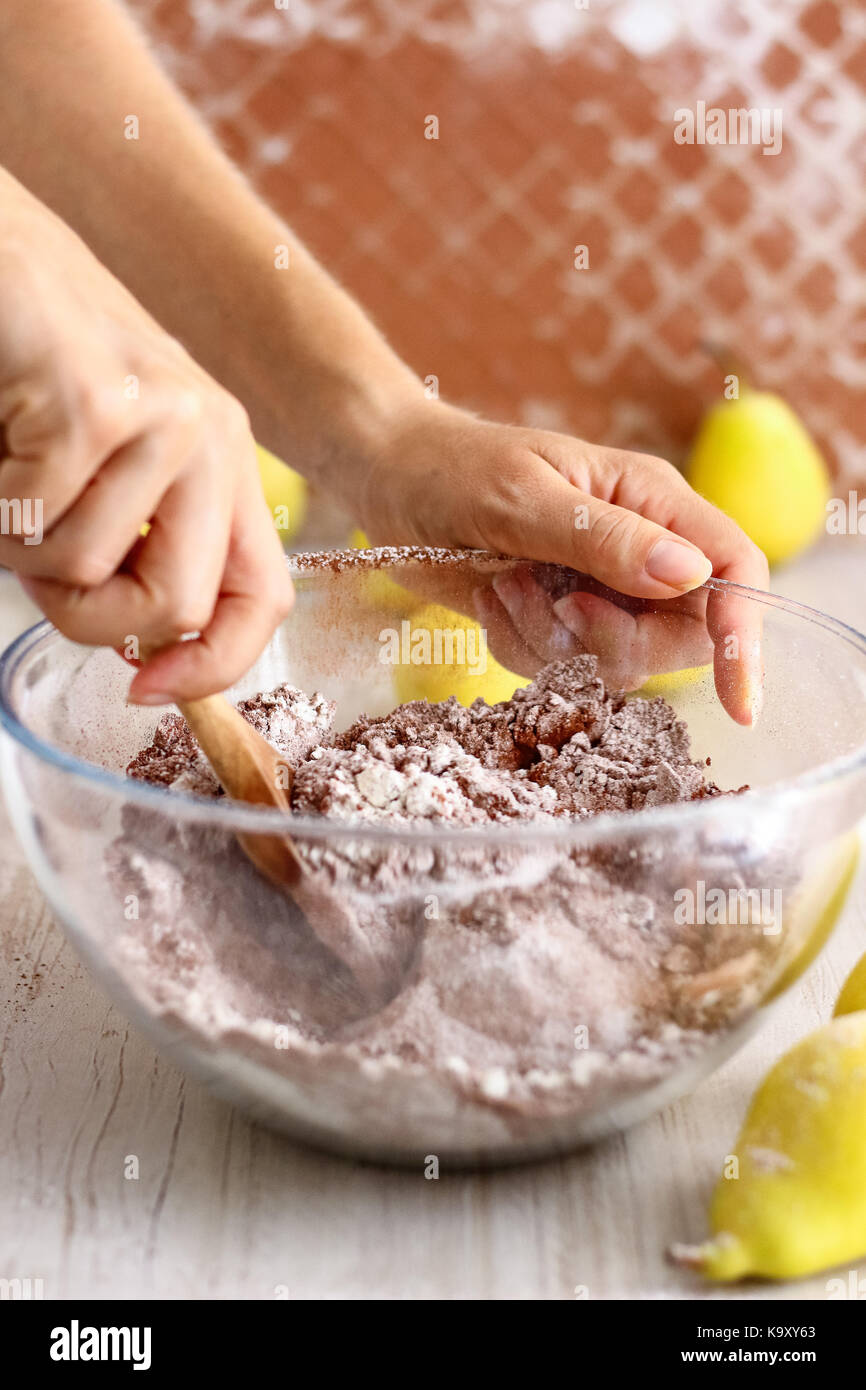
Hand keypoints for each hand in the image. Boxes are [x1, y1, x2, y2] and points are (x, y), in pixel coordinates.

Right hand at [0, 178, 292, 702]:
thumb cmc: (27, 371)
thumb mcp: (101, 470)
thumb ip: (135, 551)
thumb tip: (146, 655)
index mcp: (224, 461)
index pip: (265, 600)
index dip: (215, 669)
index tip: (148, 692)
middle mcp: (214, 437)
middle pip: (179, 608)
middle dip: (87, 614)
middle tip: (32, 547)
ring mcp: (166, 415)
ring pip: (85, 570)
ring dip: (16, 542)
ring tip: (7, 466)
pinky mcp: (100, 402)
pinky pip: (34, 519)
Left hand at [359, 405, 768, 723]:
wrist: (390, 479)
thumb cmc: (454, 468)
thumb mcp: (524, 498)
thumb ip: (605, 539)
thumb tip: (689, 576)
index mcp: (650, 499)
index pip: (732, 568)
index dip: (743, 636)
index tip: (739, 703)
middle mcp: (638, 548)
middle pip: (681, 635)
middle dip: (618, 641)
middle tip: (563, 610)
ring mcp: (599, 587)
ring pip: (617, 660)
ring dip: (553, 641)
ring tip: (505, 585)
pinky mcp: (558, 618)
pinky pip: (563, 668)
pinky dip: (521, 645)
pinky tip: (490, 598)